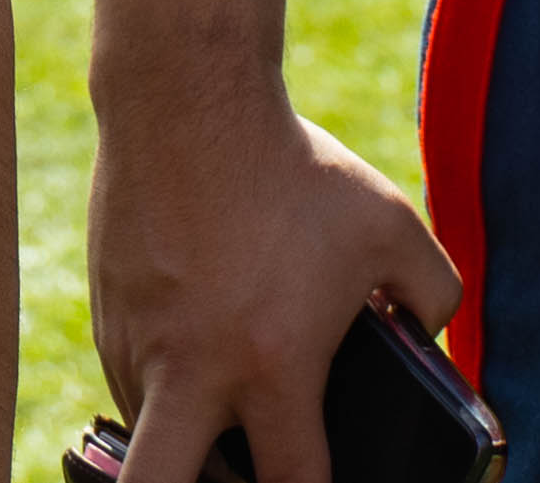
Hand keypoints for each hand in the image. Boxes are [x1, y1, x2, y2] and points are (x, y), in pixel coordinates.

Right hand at [91, 69, 459, 482]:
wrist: (185, 95)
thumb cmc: (294, 163)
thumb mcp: (390, 223)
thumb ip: (433, 293)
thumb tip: (432, 341)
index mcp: (271, 363)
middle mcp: (191, 370)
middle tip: (234, 480)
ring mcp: (136, 347)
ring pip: (143, 444)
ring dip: (182, 447)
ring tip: (223, 420)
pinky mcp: (105, 316)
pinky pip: (128, 385)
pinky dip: (160, 391)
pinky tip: (195, 355)